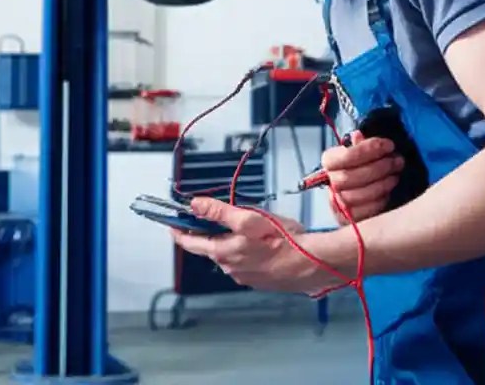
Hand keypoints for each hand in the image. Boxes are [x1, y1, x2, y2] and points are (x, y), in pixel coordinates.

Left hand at [171, 197, 344, 294]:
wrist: (312, 264)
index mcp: (223, 252)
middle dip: (213, 232)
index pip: (190, 242)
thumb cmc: (284, 242)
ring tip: (254, 229)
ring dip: (234, 242)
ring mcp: (245, 276)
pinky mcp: (260, 280)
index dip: (179, 231)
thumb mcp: (249, 218)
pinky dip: (249, 252)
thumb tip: (195, 204)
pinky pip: (247, 263)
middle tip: (222, 217)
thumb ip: (219, 211)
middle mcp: (230, 268)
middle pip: (212, 247)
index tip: (172, 223)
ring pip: (231, 255)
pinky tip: (266, 244)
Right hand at [322, 133, 404, 222]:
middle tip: (397, 160)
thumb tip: (357, 135)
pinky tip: (390, 191)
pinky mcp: (348, 220)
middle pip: (347, 177)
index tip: (388, 145)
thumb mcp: (366, 152)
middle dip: (377, 168)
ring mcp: (337, 204)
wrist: (369, 193)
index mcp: (330, 163)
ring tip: (396, 174)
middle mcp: (330, 184)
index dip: (364, 150)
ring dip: (380, 184)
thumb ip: (361, 145)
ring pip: (355, 196)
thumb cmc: (369, 166)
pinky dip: (379, 201)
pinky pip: (363, 212)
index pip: (337, 158)